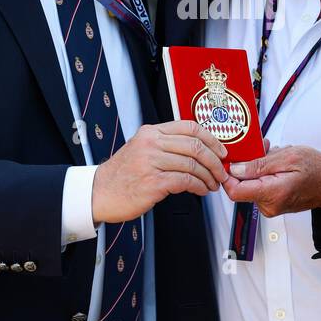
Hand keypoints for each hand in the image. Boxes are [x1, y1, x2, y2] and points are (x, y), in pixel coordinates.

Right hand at [91, 121, 228, 224]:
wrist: (98, 192)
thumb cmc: (122, 174)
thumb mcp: (141, 148)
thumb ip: (166, 145)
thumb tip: (199, 150)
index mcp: (151, 132)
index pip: (190, 127)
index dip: (212, 139)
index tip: (221, 151)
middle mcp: (151, 143)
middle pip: (195, 145)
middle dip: (215, 161)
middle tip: (221, 171)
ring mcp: (151, 162)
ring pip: (193, 164)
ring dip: (208, 176)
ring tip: (212, 184)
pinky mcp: (153, 182)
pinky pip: (186, 181)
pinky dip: (198, 186)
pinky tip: (201, 190)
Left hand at [222, 144, 320, 217]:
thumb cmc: (316, 169)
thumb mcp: (287, 157)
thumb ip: (259, 164)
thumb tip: (235, 169)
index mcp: (272, 193)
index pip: (235, 191)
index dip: (227, 175)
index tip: (229, 161)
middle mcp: (269, 204)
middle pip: (241, 185)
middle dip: (247, 164)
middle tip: (260, 149)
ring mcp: (270, 206)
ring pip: (250, 183)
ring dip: (257, 166)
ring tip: (274, 155)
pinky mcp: (271, 203)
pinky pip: (259, 186)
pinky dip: (263, 173)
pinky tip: (276, 164)